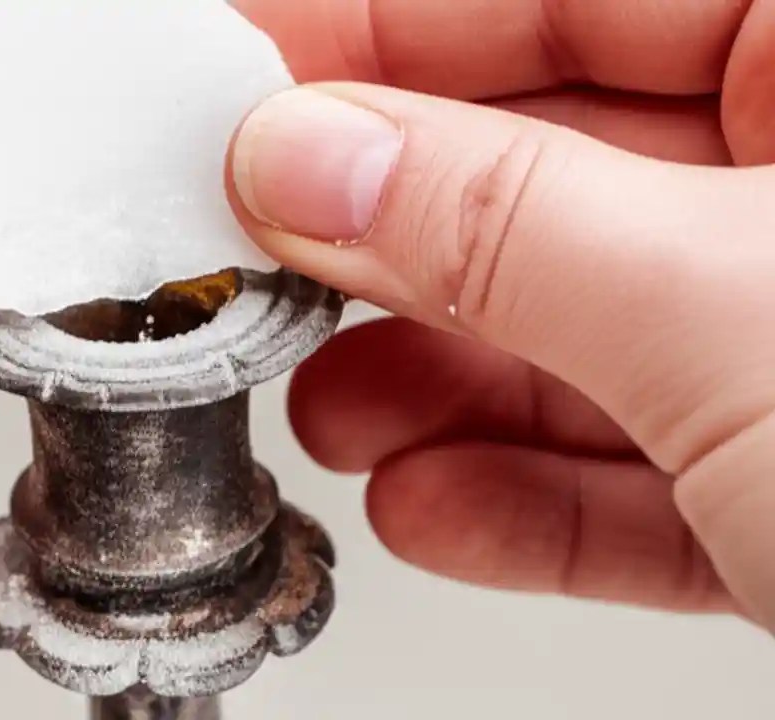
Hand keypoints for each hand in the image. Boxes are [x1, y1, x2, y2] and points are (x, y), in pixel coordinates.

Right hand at [231, 0, 774, 628]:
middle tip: (258, 253)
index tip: (240, 78)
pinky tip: (436, 504)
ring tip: (334, 411)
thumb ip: (501, 225)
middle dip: (395, 238)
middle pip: (556, 172)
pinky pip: (640, 467)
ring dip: (439, 387)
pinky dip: (526, 495)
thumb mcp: (733, 309)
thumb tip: (309, 161)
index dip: (380, 28)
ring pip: (585, 333)